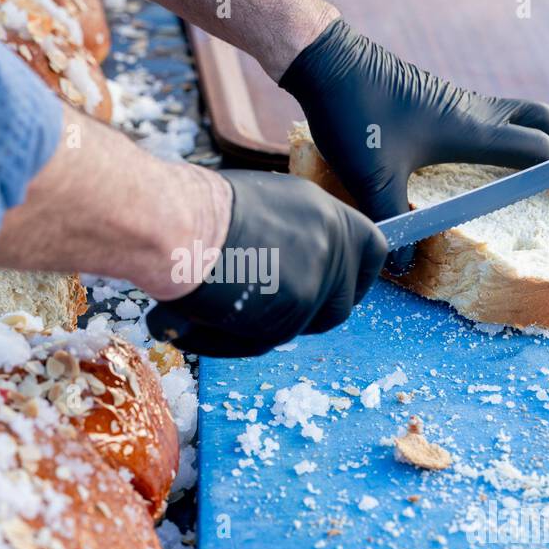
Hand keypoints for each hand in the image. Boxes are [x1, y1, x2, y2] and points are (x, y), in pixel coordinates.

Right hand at [145, 170, 386, 356]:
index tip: (337, 287)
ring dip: (266, 328)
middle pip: (341, 303)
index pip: (371, 251)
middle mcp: (329, 245)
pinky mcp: (290, 315)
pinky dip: (230, 341)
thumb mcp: (262, 206)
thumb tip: (286, 264)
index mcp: (324, 213)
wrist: (177, 225)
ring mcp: (315, 282)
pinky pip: (264, 341)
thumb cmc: (197, 210)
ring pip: (300, 328)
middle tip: (266, 311)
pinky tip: (199, 325)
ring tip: (217, 313)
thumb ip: (290, 235)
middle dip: (307, 315)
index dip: (355, 276)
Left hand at [280, 18, 548, 271]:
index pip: (540, 152)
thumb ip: (394, 221)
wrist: (329, 62)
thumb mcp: (372, 180)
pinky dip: (504, 133)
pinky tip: (481, 157)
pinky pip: (489, 114)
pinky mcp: (438, 98)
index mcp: (472, 131)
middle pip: (541, 122)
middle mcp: (474, 112)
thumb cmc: (354, 115)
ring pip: (516, 114)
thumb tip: (402, 263)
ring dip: (535, 137)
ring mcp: (456, 101)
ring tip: (535, 169)